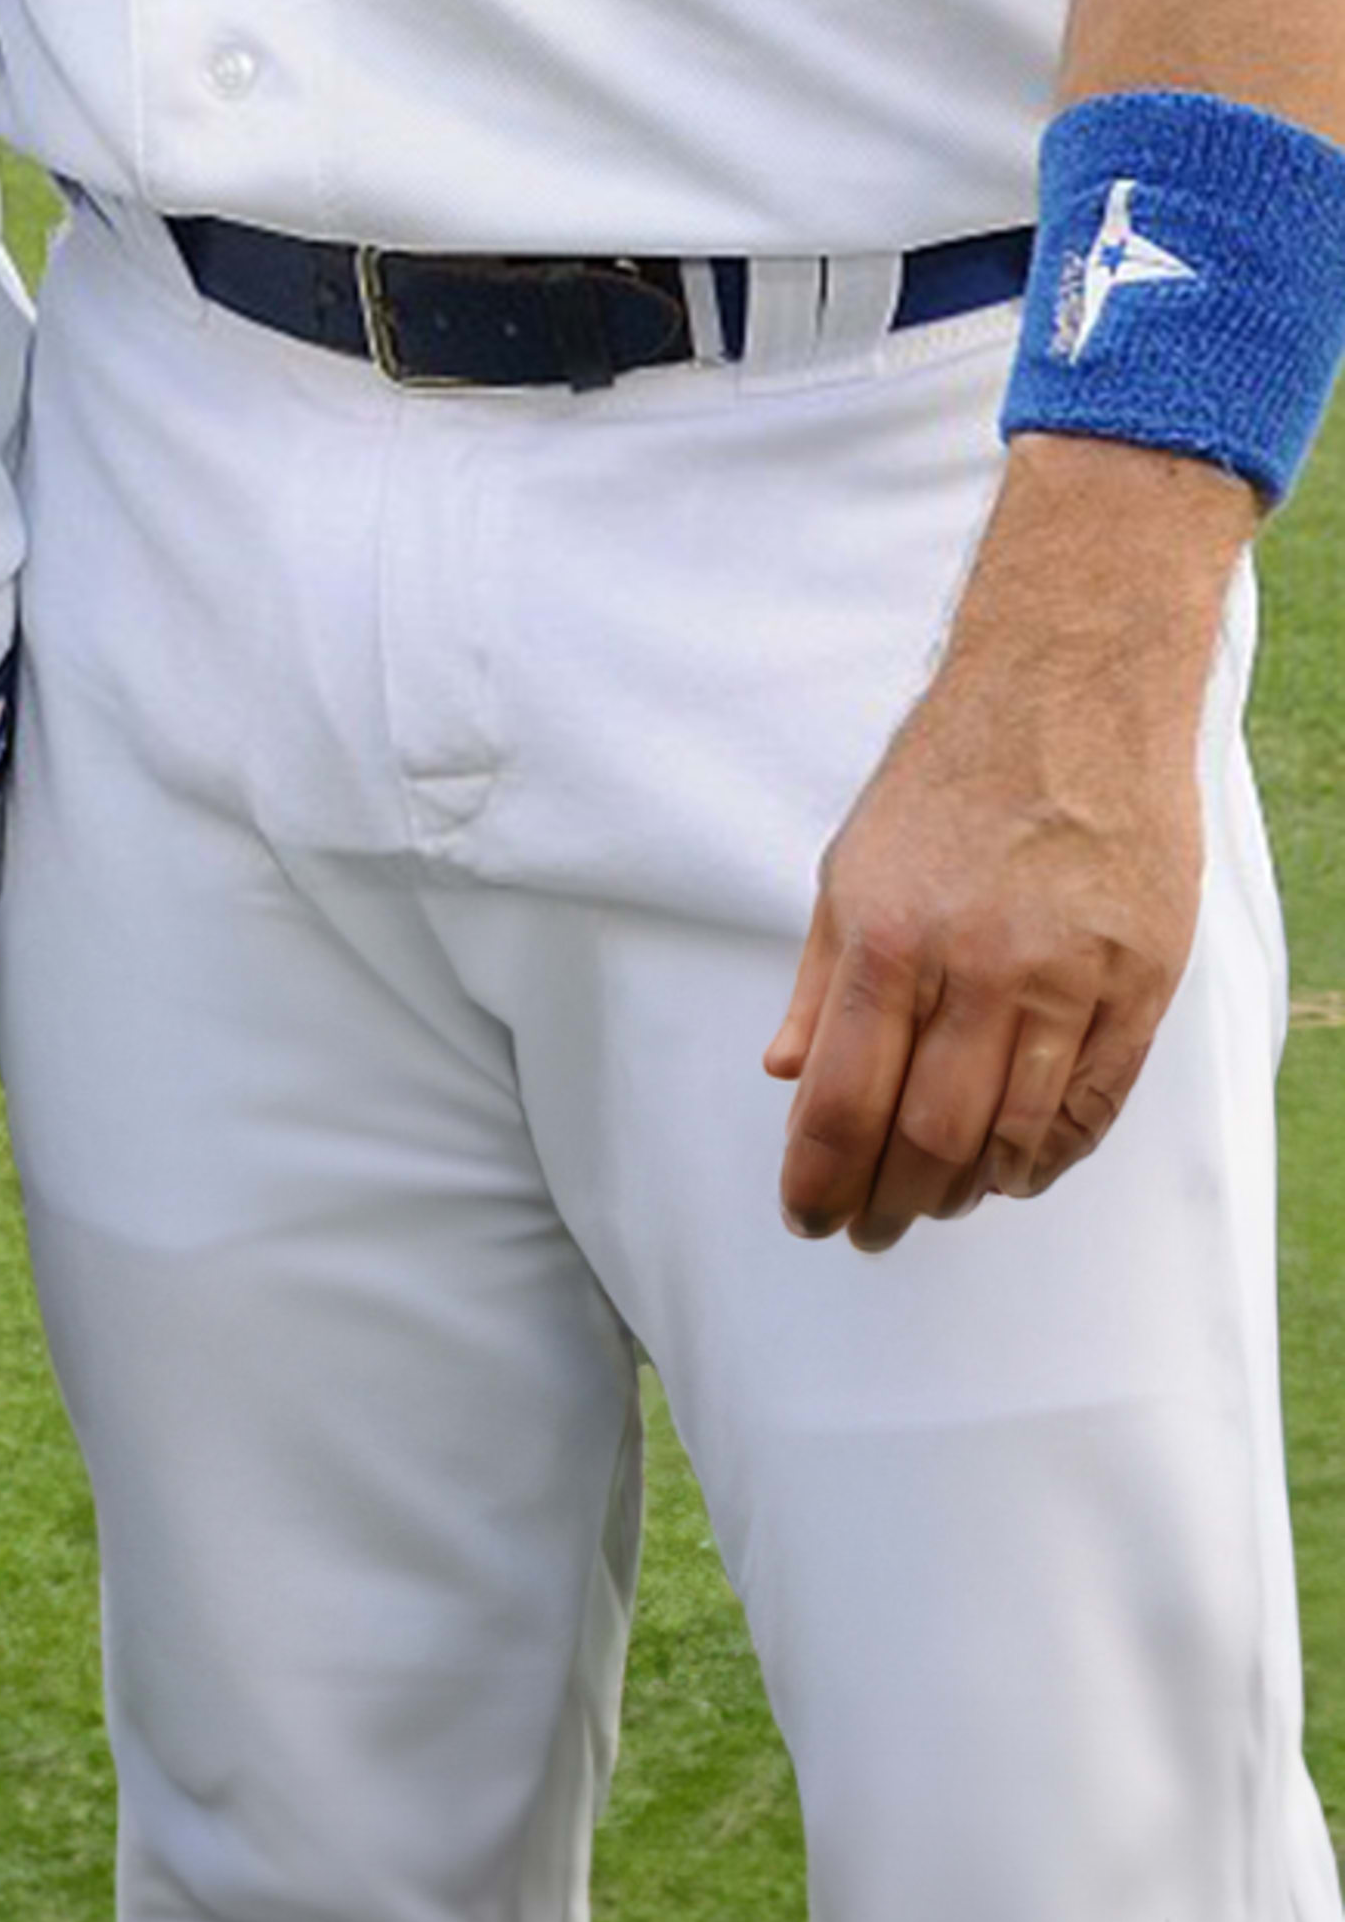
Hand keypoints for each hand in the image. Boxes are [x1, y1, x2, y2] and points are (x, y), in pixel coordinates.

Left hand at [764, 437, 1246, 1249]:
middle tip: (871, 1229)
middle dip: (888, 1207)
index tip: (808, 1216)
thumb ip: (822, 982)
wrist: (1069, 692)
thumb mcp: (852, 865)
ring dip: (966, 1192)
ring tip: (937, 1202)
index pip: (842, 1105)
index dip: (820, 1181)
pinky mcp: (1136, 983)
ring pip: (1011, 1139)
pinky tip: (1015, 1169)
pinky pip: (1090, 1108)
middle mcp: (974, 968)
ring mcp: (1064, 980)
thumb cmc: (951, 775)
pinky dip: (1048, 1159)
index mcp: (887, 937)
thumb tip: (784, 1074)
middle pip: (926, 1143)